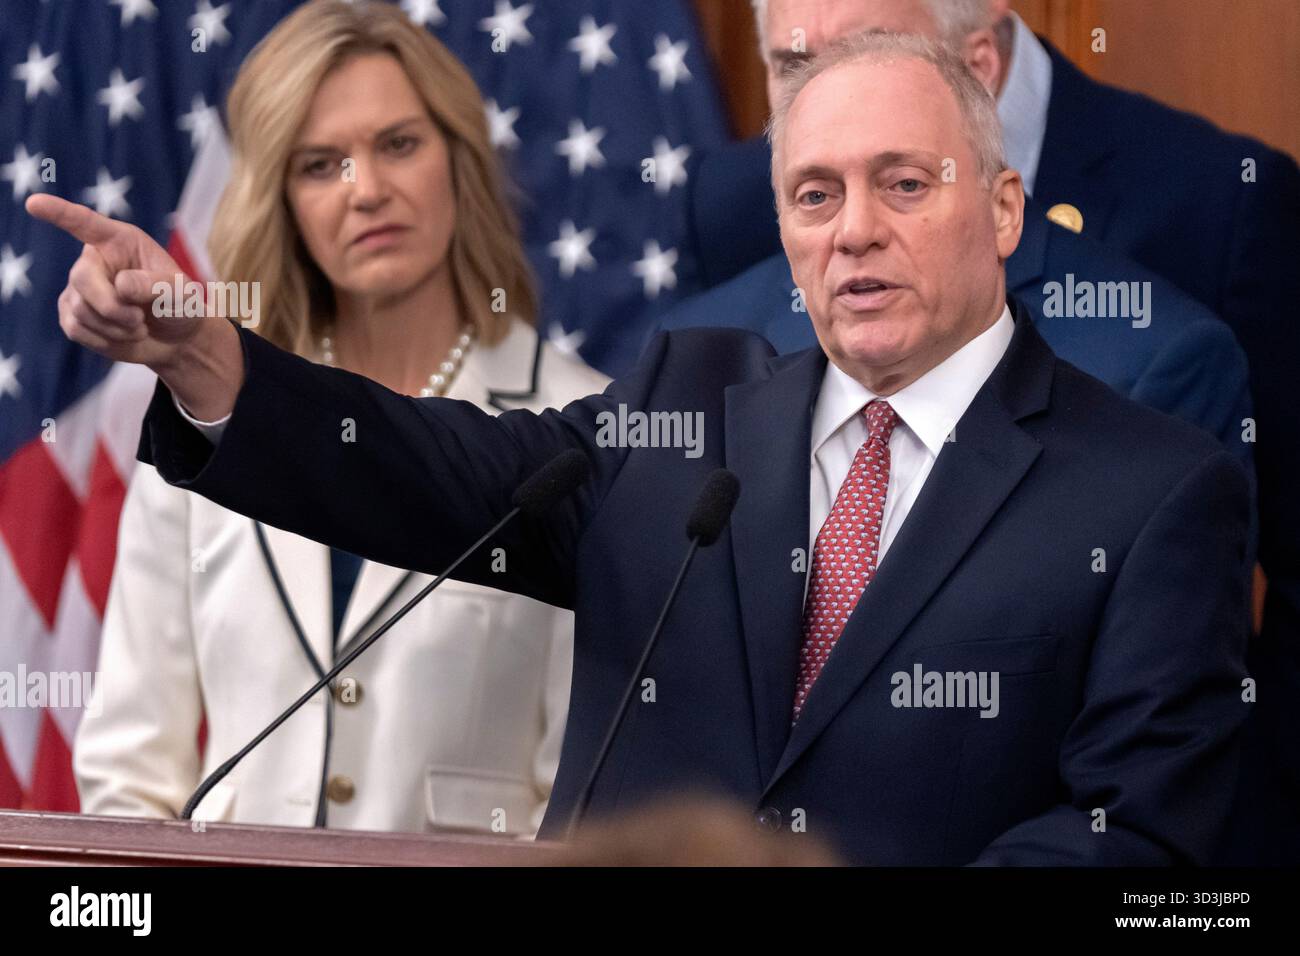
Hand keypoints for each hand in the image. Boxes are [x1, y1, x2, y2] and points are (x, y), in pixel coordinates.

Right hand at [26, 194, 244, 419]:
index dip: (59, 213)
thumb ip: (157, 285)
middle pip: (82, 278)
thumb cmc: (179, 305)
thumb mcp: (182, 293)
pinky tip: (124, 336)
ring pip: (80, 309)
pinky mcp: (73, 314)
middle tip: (139, 320)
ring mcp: (79, 288)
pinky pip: (76, 329)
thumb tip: (121, 285)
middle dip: (111, 307)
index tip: (34, 203)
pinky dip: (105, 340)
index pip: (85, 223)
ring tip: (139, 327)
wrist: (175, 337)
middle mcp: (94, 260)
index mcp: (119, 241)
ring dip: (115, 328)